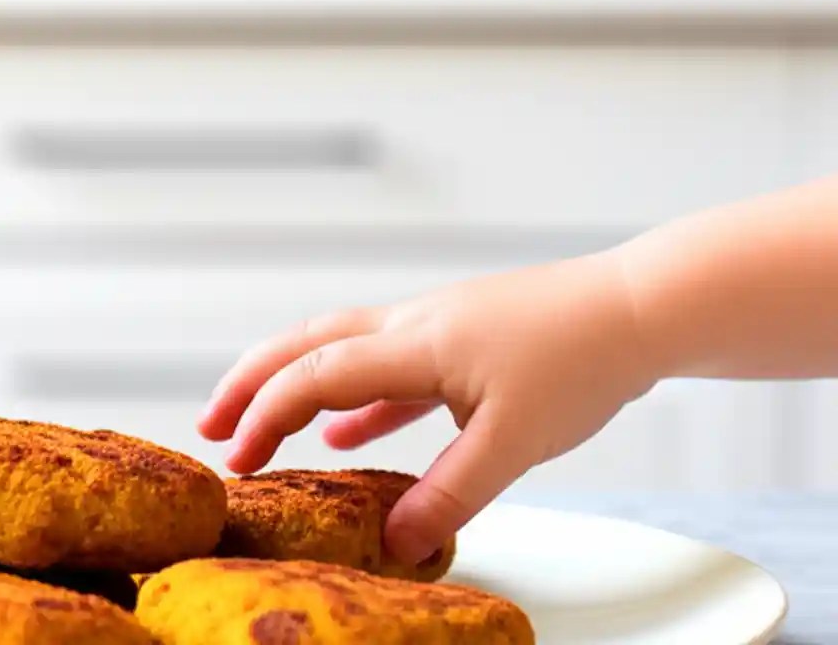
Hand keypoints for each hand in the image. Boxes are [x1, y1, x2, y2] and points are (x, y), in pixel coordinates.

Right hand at [198, 250, 662, 566]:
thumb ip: (451, 493)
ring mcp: (434, 328)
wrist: (640, 306)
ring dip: (295, 386)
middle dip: (251, 382)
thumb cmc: (583, 360)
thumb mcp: (515, 441)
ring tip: (262, 426)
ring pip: (341, 351)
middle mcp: (411, 325)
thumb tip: (393, 543)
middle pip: (306, 344)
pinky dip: (356, 401)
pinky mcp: (459, 340)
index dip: (265, 415)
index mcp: (414, 342)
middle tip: (210, 424)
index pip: (315, 375)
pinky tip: (349, 437)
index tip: (235, 459)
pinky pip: (388, 370)